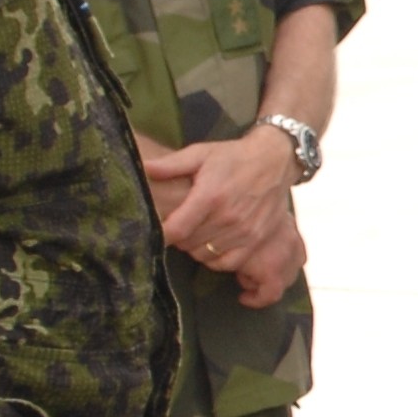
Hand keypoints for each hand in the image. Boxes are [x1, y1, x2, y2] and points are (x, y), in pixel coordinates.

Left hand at [143, 128, 303, 303]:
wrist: (275, 160)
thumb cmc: (233, 156)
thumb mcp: (201, 153)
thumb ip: (171, 165)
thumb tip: (143, 168)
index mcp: (210, 196)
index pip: (176, 229)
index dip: (161, 234)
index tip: (155, 230)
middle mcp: (227, 217)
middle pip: (188, 244)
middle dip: (178, 238)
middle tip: (178, 225)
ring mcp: (244, 231)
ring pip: (205, 255)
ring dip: (195, 248)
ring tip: (195, 233)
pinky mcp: (256, 239)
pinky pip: (227, 263)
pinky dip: (215, 259)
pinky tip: (211, 246)